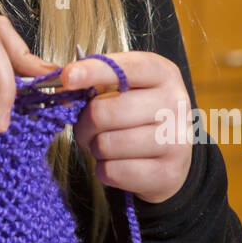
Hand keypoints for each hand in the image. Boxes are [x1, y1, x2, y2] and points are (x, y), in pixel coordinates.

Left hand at [60, 51, 192, 204]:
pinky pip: (113, 171)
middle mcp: (175, 104)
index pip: (126, 69)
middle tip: (85, 128)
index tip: (67, 76)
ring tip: (105, 145)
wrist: (171, 152)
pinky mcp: (168, 173)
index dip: (94, 71)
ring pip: (106, 145)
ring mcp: (176, 140)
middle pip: (105, 112)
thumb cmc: (138, 112)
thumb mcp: (125, 87)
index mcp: (162, 73)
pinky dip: (104, 169)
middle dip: (83, 123)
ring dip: (95, 147)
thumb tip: (65, 85)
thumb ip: (96, 81)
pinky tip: (117, 162)